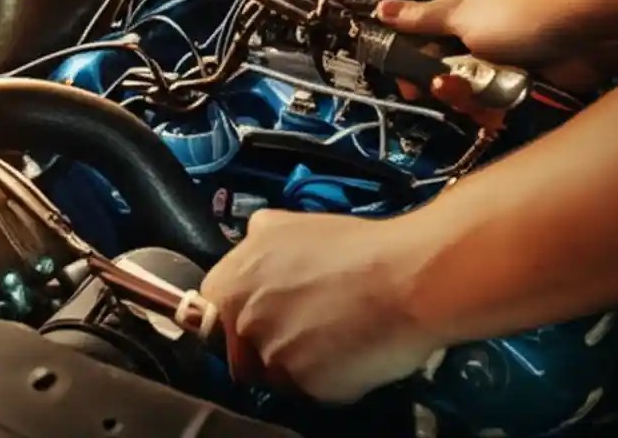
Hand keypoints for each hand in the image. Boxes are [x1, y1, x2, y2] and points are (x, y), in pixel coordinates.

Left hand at [200, 209, 444, 403]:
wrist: (409, 276)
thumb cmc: (356, 248)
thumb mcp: (290, 225)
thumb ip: (256, 241)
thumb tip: (247, 243)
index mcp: (230, 283)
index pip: (209, 316)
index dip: (238, 317)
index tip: (264, 317)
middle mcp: (242, 321)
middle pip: (239, 352)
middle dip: (267, 344)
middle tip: (307, 327)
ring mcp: (271, 356)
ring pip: (272, 376)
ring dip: (295, 365)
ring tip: (333, 336)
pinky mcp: (303, 384)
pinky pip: (306, 392)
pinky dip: (326, 380)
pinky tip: (350, 352)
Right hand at [376, 0, 617, 90]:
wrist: (587, 37)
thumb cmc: (522, 16)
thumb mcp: (461, 14)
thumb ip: (419, 18)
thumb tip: (381, 8)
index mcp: (458, 11)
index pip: (418, 40)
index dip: (409, 63)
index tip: (407, 81)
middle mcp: (474, 36)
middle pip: (440, 72)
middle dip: (442, 87)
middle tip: (448, 88)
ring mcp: (497, 62)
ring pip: (465, 93)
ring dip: (468, 101)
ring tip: (481, 98)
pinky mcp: (518, 84)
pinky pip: (492, 105)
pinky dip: (492, 110)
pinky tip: (498, 110)